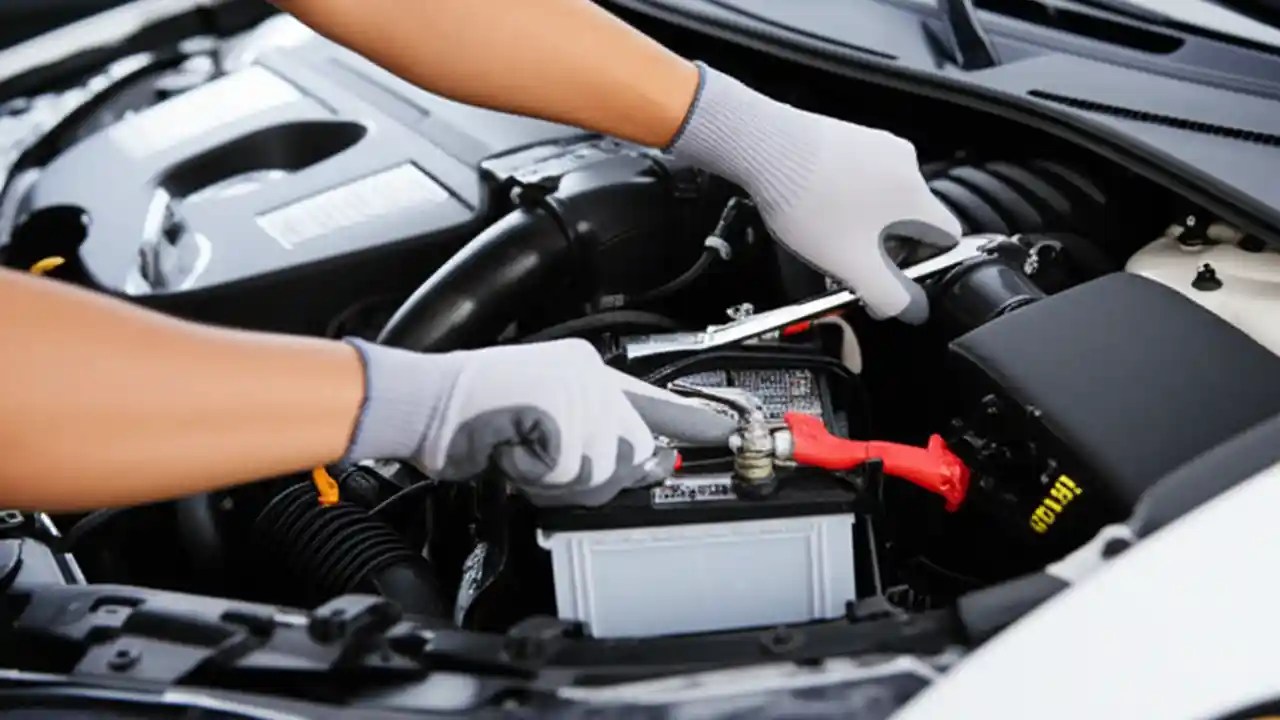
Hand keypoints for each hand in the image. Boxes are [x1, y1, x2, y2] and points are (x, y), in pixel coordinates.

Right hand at [343, 338, 737, 506]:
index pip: (653, 398)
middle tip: (545, 468)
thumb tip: (649, 466)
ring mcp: (571, 385)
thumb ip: (594, 445)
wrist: (421, 403)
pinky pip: (567, 468)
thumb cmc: (470, 419)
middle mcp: (586, 373)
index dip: (691, 419)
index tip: (724, 429)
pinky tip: (511, 451)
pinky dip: (533, 475)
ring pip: (602, 465)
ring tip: (521, 454)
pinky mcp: (554, 403)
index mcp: (586, 372)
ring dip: (556, 480)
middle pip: (630, 450)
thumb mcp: (543, 433)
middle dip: (593, 477)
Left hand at [670, 63, 962, 323]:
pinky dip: (847, 196)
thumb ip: (889, 296)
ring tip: (829, 234)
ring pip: (886, 197)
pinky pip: (862, 176)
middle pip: (914, 219)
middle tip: (854, 261)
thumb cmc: (809, 204)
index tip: (897, 277)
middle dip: (888, 245)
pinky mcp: (851, 137)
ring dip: (865, 221)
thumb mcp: (852, 265)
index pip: (948, 238)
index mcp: (916, 197)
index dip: (927, 265)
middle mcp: (906, 165)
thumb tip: (913, 311)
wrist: (767, 149)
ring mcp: (878, 145)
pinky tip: (818, 207)